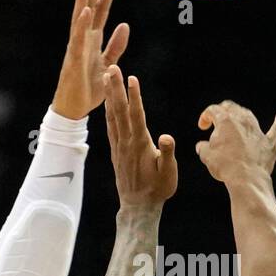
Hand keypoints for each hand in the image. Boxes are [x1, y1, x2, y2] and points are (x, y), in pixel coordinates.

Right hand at [52, 0, 129, 119]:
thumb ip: (116, 47)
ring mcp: (77, 47)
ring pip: (80, 17)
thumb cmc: (89, 89)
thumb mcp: (109, 65)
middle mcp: (83, 39)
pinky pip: (78, 40)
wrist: (74, 110)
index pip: (101, 11)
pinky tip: (85, 10)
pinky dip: (82, 25)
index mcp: (93, 40)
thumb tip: (125, 25)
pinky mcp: (74, 59)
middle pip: (89, 7)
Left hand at [102, 65, 176, 206]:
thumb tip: (167, 137)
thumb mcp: (168, 174)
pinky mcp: (116, 151)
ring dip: (110, 95)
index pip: (137, 115)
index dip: (134, 96)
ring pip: (113, 116)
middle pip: (120, 110)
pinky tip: (107, 102)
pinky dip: (108, 111)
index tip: (132, 78)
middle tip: (112, 68)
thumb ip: (167, 154)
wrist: (138, 207)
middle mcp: (127, 142)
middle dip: (116, 88)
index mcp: (140, 144)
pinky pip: (111, 126)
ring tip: (106, 78)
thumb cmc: (158, 190)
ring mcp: (119, 146)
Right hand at [195, 100, 275, 185]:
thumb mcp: (207, 156)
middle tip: (216, 122)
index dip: (205, 116)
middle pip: (231, 107)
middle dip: (222, 111)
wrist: (247, 179)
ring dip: (240, 116)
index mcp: (225, 121)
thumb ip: (203, 148)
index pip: (213, 110)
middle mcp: (243, 121)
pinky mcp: (269, 143)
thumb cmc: (225, 167)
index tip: (203, 127)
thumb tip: (202, 147)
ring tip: (235, 122)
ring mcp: (257, 131)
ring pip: (248, 115)